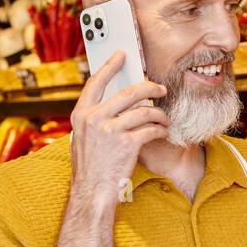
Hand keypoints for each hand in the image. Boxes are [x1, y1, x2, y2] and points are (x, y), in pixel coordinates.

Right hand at [70, 49, 168, 197]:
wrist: (92, 192)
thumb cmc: (90, 168)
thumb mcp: (83, 138)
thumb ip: (93, 119)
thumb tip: (112, 102)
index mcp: (81, 115)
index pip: (96, 82)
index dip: (110, 65)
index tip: (122, 54)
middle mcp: (94, 118)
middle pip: (128, 92)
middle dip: (150, 87)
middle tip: (160, 89)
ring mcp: (110, 130)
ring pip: (144, 111)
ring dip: (159, 114)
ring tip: (164, 119)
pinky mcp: (127, 143)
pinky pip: (151, 129)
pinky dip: (160, 130)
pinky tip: (162, 132)